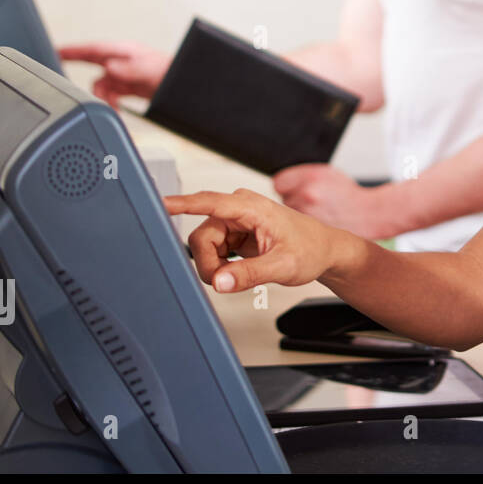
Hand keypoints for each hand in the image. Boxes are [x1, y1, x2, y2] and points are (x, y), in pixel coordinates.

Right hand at [59, 40, 171, 106]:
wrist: (184, 83)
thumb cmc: (170, 70)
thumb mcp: (148, 69)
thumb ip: (128, 69)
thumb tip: (109, 68)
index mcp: (123, 52)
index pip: (92, 49)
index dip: (72, 50)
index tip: (55, 50)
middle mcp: (120, 61)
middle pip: (90, 61)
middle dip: (75, 63)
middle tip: (57, 64)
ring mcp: (123, 74)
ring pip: (100, 84)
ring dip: (102, 97)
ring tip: (111, 105)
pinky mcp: (127, 86)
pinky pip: (110, 94)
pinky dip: (110, 103)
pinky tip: (116, 109)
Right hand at [164, 188, 349, 292]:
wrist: (324, 250)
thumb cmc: (311, 249)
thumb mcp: (284, 266)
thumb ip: (250, 274)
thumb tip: (220, 281)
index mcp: (252, 207)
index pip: (209, 202)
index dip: (181, 204)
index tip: (159, 204)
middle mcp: (239, 208)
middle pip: (201, 237)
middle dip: (209, 262)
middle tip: (227, 280)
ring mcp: (234, 220)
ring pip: (204, 246)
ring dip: (216, 265)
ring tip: (243, 273)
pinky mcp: (232, 232)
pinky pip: (212, 251)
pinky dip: (221, 265)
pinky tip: (239, 268)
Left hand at [273, 164, 400, 240]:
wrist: (370, 213)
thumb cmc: (349, 195)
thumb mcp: (328, 174)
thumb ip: (304, 175)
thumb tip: (284, 182)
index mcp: (310, 177)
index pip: (280, 183)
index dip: (286, 186)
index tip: (291, 188)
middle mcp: (308, 195)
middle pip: (284, 200)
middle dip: (293, 200)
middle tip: (310, 201)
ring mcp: (309, 214)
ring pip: (290, 215)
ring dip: (298, 213)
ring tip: (316, 212)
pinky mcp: (312, 230)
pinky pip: (299, 228)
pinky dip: (304, 227)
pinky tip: (318, 223)